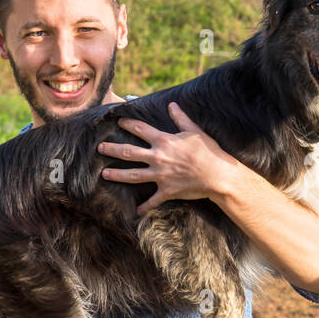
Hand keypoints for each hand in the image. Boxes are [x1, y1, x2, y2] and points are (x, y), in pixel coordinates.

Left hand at [98, 101, 239, 216]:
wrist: (218, 175)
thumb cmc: (209, 152)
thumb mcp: (195, 131)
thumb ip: (181, 118)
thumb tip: (172, 105)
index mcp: (164, 141)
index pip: (141, 130)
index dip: (128, 124)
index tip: (118, 121)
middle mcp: (158, 158)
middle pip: (129, 152)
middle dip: (112, 149)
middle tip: (100, 148)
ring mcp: (160, 175)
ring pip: (133, 175)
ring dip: (117, 175)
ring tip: (104, 174)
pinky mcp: (167, 191)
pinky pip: (153, 200)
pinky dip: (145, 207)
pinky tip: (136, 212)